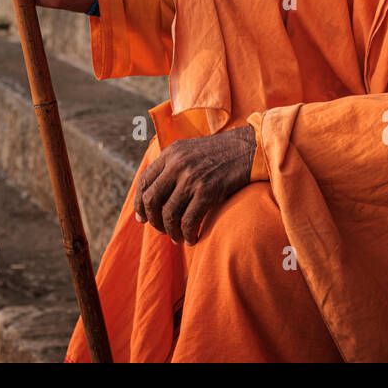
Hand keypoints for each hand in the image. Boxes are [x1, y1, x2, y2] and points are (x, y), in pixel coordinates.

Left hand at [134, 126, 255, 244]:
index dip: (139, 203)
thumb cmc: (218, 154)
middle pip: (151, 199)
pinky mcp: (208, 191)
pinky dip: (188, 234)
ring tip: (177, 238)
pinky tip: (192, 239)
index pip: (143, 182)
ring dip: (170, 231)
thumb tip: (152, 196)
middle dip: (152, 220)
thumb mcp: (189, 151)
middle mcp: (177, 164)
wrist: (248, 149)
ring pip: (169, 213)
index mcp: (170, 153)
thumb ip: (171, 166)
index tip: (142, 217)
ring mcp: (192, 178)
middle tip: (160, 230)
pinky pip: (189, 220)